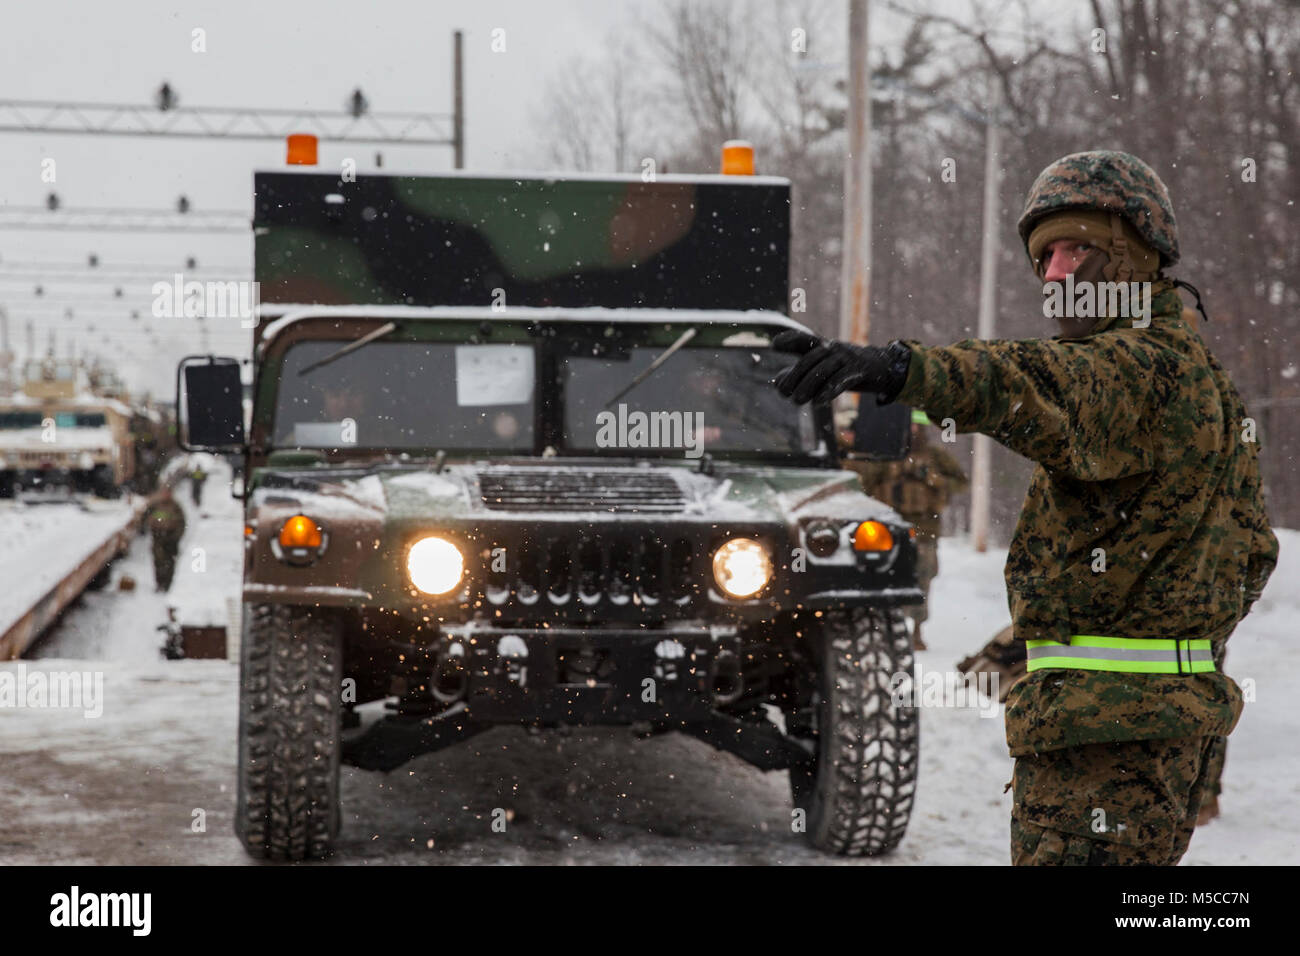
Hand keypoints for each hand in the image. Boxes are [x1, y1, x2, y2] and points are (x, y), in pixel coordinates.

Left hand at [771, 330, 908, 404]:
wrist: (880, 367)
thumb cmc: (844, 367)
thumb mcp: (822, 368)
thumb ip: (800, 374)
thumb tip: (778, 384)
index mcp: (821, 345)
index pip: (803, 339)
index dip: (789, 339)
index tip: (774, 345)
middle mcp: (832, 348)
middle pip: (809, 360)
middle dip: (794, 376)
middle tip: (783, 393)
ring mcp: (846, 358)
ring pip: (823, 370)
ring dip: (808, 386)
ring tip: (797, 401)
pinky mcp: (858, 371)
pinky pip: (841, 380)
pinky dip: (828, 391)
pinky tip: (817, 402)